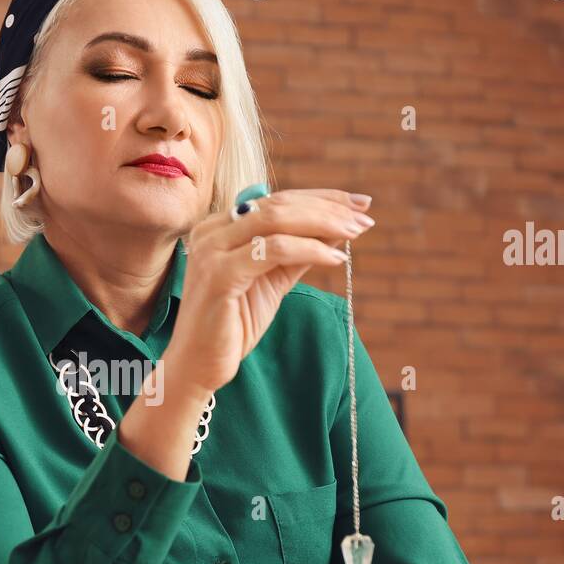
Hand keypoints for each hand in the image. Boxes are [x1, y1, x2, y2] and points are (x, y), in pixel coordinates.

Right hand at [163, 188, 374, 396]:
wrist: (199, 365)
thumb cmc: (234, 324)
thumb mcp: (272, 280)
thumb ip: (298, 252)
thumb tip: (338, 226)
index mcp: (220, 227)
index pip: (277, 200)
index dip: (321, 198)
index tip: (358, 203)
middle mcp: (212, 232)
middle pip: (279, 204)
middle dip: (327, 208)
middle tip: (364, 216)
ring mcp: (212, 251)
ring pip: (276, 220)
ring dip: (323, 223)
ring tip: (356, 232)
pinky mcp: (219, 275)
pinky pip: (273, 251)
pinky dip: (309, 250)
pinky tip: (335, 257)